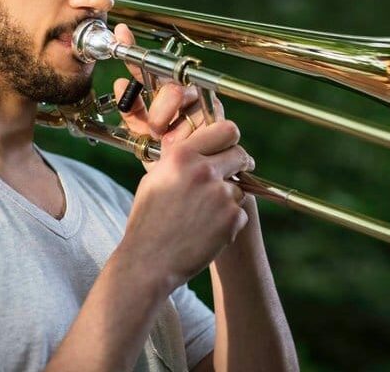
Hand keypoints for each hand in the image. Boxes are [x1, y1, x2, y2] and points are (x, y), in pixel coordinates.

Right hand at [111, 24, 254, 286]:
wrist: (148, 261)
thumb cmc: (149, 219)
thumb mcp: (156, 178)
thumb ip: (181, 160)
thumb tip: (203, 148)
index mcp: (182, 155)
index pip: (225, 130)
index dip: (229, 139)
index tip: (231, 148)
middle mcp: (204, 170)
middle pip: (240, 154)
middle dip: (240, 163)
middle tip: (237, 173)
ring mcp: (220, 194)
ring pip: (238, 187)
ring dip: (228, 198)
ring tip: (203, 217)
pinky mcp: (232, 218)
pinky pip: (240, 212)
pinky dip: (229, 222)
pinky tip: (207, 231)